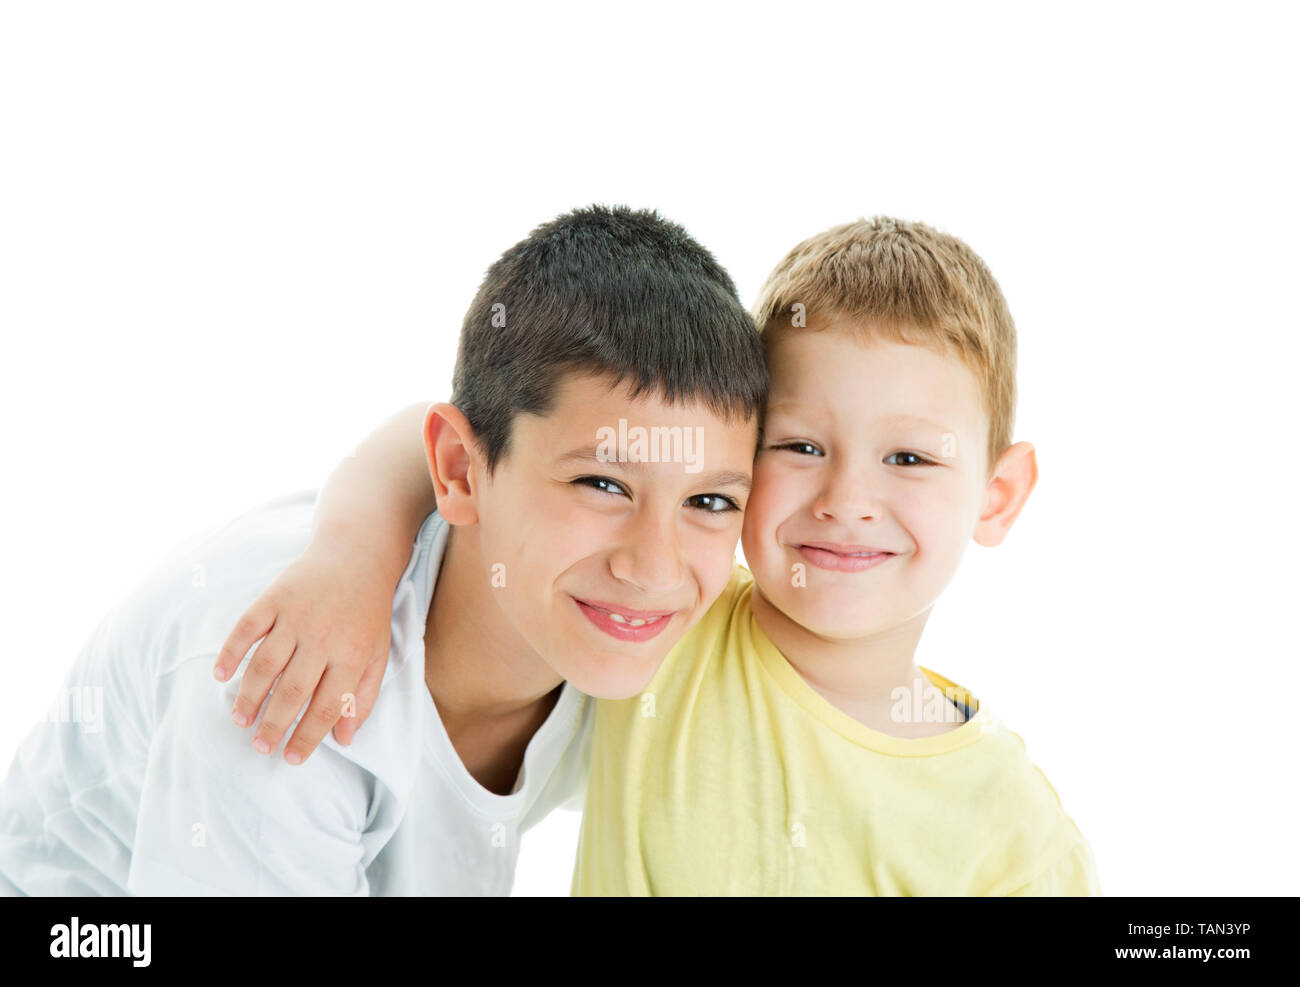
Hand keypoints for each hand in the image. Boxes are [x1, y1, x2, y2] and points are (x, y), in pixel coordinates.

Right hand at [213, 541, 394, 763]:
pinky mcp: (274, 597)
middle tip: (261, 746)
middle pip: (292, 690)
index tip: (291, 758)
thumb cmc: (368, 612)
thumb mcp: (378, 653)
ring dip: (249, 696)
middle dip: (274, 724)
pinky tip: (220, 676)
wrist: (357, 555)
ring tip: (241, 720)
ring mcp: (295, 616)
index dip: (308, 736)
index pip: (327, 705)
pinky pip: (246, 629)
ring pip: (265, 664)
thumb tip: (344, 739)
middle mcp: (322, 637)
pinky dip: (230, 653)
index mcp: (351, 654)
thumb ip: (363, 696)